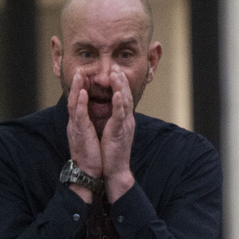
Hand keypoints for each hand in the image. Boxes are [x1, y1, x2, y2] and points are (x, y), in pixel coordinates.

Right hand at [66, 72, 101, 189]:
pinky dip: (80, 103)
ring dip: (76, 87)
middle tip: (79, 69)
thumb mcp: (89, 138)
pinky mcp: (80, 133)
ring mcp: (76, 128)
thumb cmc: (91, 158)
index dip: (80, 89)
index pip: (78, 103)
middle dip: (76, 83)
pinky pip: (79, 116)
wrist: (88, 173)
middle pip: (73, 99)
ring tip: (79, 74)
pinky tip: (82, 92)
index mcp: (79, 124)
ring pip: (73, 103)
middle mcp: (75, 124)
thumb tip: (89, 120)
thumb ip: (88, 126)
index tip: (83, 76)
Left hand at [101, 68, 135, 202]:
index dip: (120, 84)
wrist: (115, 171)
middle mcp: (127, 120)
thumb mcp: (113, 132)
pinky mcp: (120, 132)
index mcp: (124, 120)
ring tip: (116, 74)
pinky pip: (120, 115)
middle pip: (126, 95)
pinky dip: (120, 104)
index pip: (123, 97)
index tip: (114, 71)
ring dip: (121, 86)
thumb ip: (113, 121)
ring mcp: (125, 126)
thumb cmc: (112, 154)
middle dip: (121, 80)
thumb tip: (111, 112)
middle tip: (116, 66)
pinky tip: (118, 93)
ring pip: (125, 102)